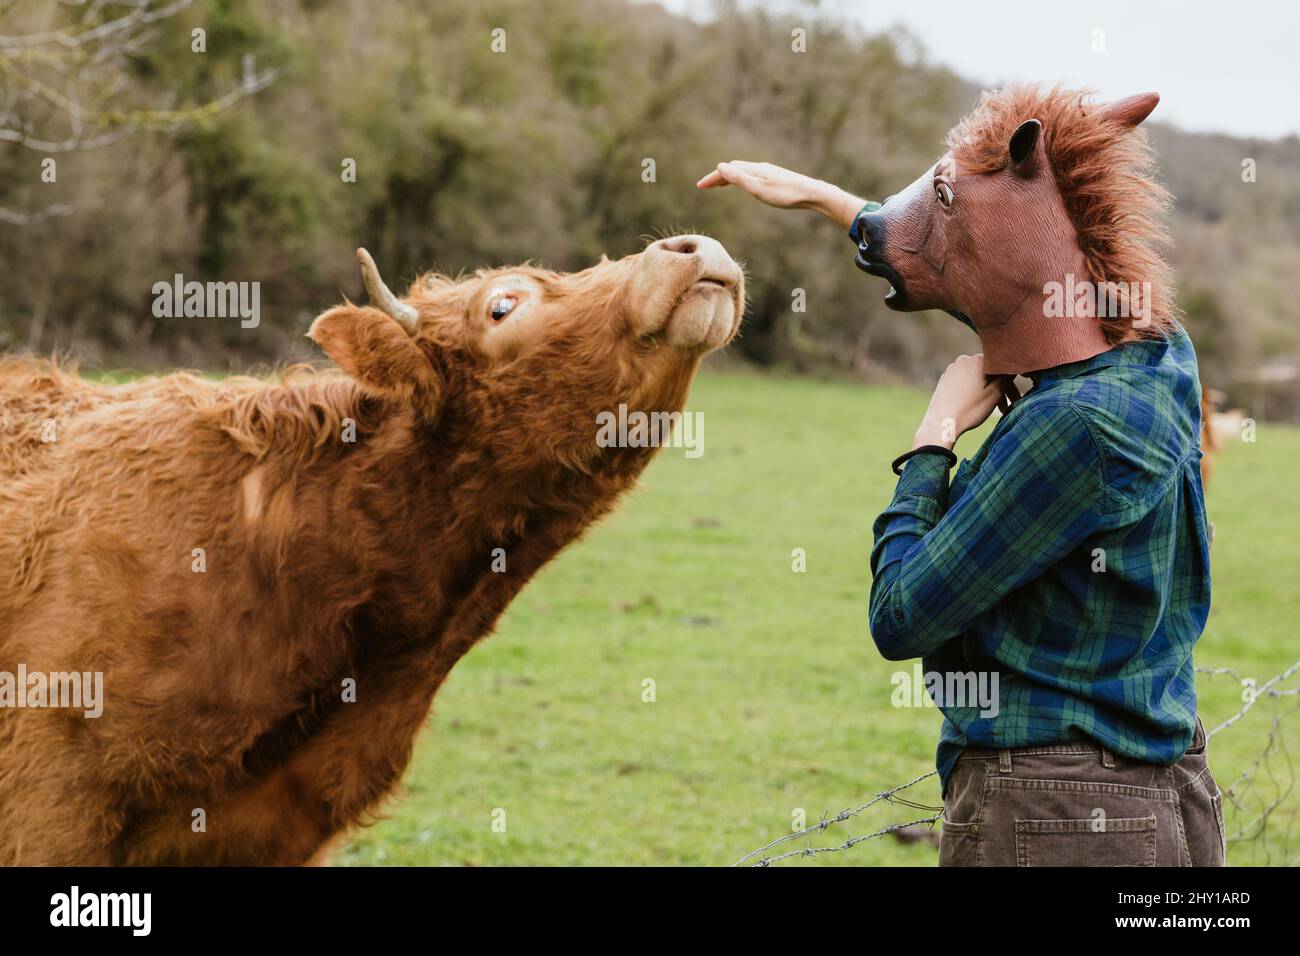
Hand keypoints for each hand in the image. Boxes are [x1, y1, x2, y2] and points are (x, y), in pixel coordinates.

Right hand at [696, 161, 865, 228]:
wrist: (812, 194)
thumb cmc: (786, 194)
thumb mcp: (758, 189)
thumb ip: (739, 179)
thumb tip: (720, 166)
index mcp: (754, 170)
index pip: (727, 171)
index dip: (712, 178)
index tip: (699, 186)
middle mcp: (760, 168)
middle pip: (733, 169)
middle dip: (718, 176)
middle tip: (705, 186)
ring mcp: (768, 172)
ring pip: (743, 171)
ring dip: (728, 177)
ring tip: (720, 185)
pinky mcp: (775, 178)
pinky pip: (752, 175)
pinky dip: (741, 179)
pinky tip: (745, 185)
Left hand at [912, 354, 1014, 450]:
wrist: (940, 423)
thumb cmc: (969, 410)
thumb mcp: (994, 394)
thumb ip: (1006, 378)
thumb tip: (1012, 368)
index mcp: (977, 359)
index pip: (1001, 368)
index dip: (1011, 385)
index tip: (1015, 399)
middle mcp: (963, 360)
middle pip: (988, 374)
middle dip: (1000, 390)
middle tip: (1007, 408)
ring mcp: (952, 369)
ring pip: (977, 379)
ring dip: (987, 392)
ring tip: (992, 410)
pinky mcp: (945, 379)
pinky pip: (965, 382)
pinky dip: (973, 391)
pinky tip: (976, 405)